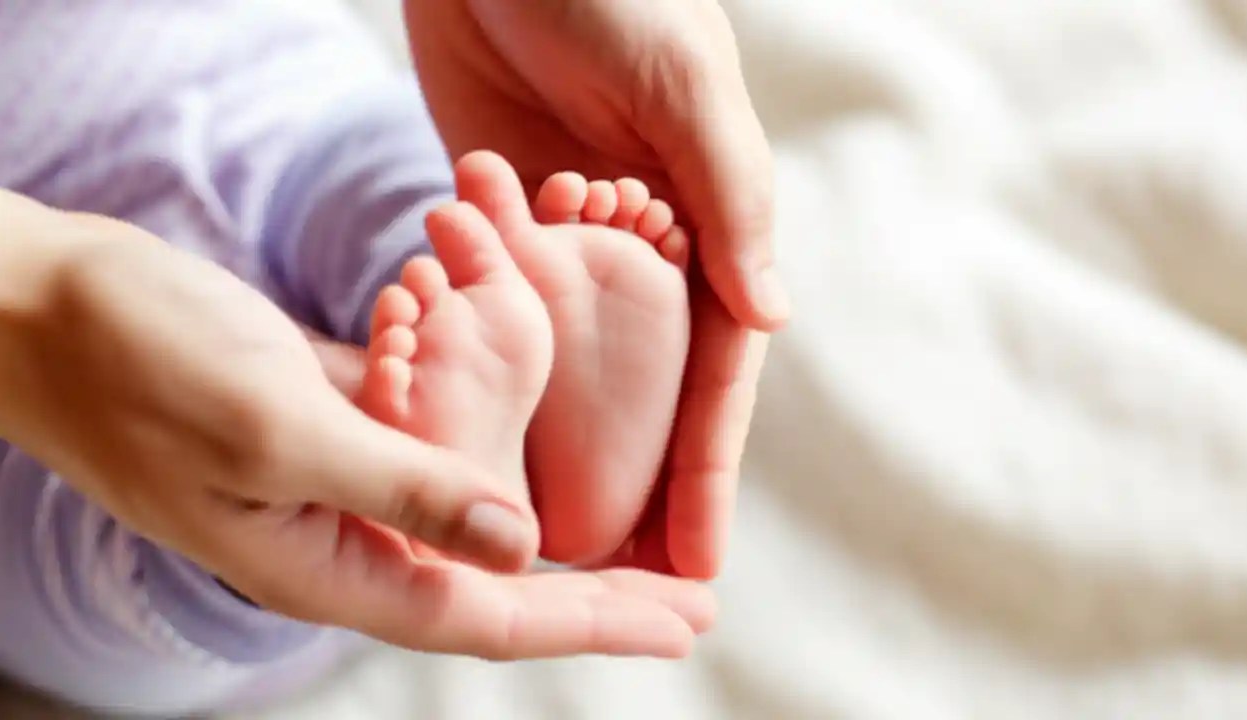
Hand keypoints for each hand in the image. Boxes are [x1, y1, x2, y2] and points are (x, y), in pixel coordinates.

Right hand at [0, 195, 712, 657]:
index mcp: (328, 565)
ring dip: (553, 520)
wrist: (43, 305)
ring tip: (635, 528)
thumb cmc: (138, 365)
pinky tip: (545, 429)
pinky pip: (433, 437)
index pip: (488, 618)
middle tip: (688, 600)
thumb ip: (401, 487)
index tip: (679, 625)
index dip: (591, 624)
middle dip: (595, 592)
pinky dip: (492, 434)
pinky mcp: (334, 417)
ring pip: (471, 511)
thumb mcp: (276, 427)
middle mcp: (344, 534)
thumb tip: (520, 547)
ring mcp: (339, 478)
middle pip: (497, 580)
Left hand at [406, 0, 785, 576]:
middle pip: (649, 396)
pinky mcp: (502, 225)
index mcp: (707, 226)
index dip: (707, 472)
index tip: (698, 563)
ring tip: (550, 542)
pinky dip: (491, 379)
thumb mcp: (683, 88)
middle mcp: (645, 251)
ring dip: (570, 455)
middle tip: (629, 584)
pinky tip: (476, 443)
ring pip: (577, 374)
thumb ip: (730, 200)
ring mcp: (571, 244)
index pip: (715, 375)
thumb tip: (771, 317)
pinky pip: (501, 320)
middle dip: (644, 488)